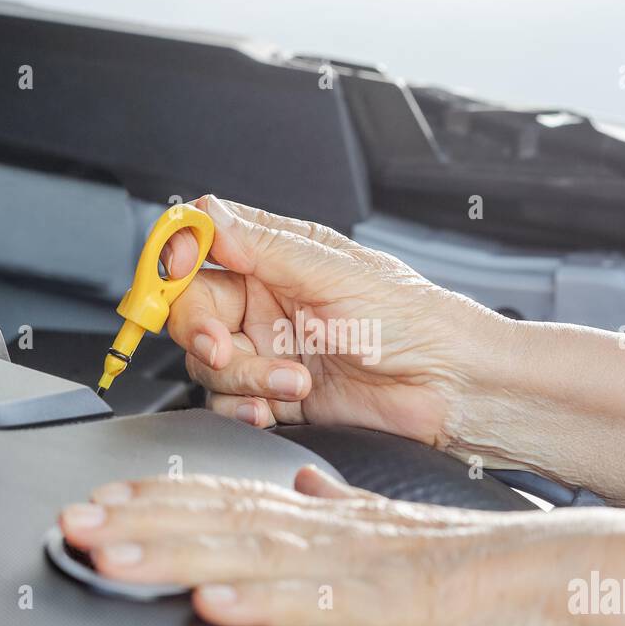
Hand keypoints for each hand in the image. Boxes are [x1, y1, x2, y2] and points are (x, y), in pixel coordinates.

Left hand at [59, 465, 600, 625]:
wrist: (568, 572)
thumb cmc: (489, 563)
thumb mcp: (401, 528)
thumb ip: (345, 506)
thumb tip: (301, 484)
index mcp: (335, 519)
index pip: (232, 500)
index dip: (161, 500)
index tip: (101, 501)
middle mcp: (337, 532)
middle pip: (223, 521)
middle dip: (141, 522)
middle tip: (73, 522)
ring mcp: (363, 566)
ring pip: (255, 556)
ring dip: (177, 554)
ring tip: (112, 556)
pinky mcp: (395, 605)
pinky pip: (321, 606)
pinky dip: (264, 603)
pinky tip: (214, 604)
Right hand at [161, 196, 509, 447]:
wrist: (452, 388)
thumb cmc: (416, 321)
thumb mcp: (336, 274)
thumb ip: (264, 247)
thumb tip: (206, 217)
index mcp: (280, 254)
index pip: (203, 242)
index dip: (176, 255)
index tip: (173, 272)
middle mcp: (269, 298)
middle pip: (192, 308)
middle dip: (201, 331)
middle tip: (223, 347)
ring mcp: (270, 347)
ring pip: (209, 362)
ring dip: (242, 377)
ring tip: (295, 380)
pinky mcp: (278, 393)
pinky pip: (230, 402)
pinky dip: (244, 409)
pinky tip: (276, 407)